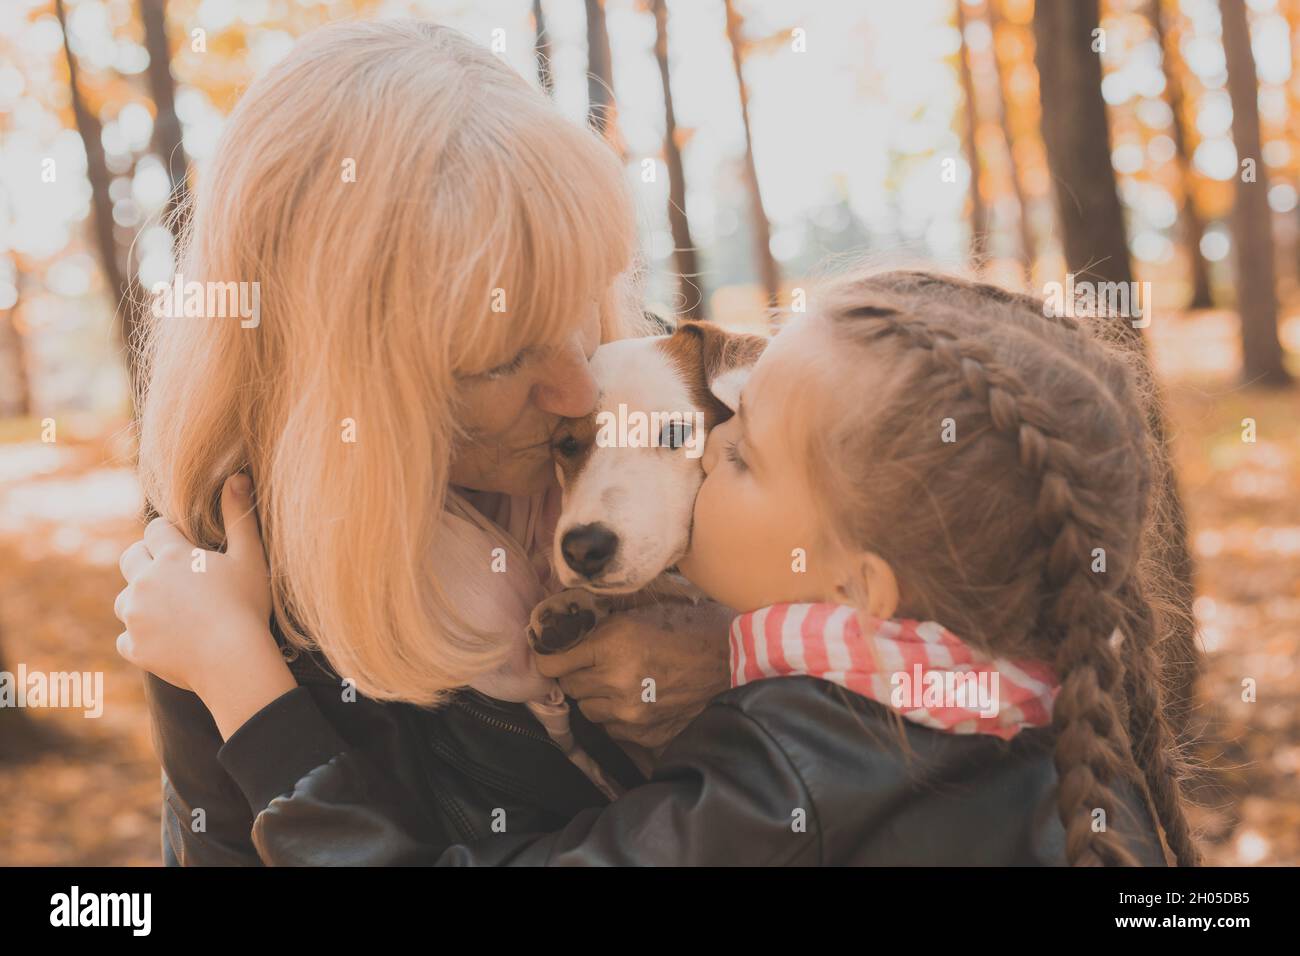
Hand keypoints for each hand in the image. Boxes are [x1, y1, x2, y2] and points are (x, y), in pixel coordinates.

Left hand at [115, 474, 294, 738]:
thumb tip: (237, 475)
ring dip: (141, 599)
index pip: (155, 530)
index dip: (170, 536)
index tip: (187, 547)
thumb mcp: (250, 558)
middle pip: (130, 558)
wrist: (233, 661)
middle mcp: (145, 581)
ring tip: (171, 610)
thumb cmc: (246, 606)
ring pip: (125, 599)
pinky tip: (166, 640)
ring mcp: (135, 616)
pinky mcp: (134, 646)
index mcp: (172, 556)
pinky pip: (126, 637)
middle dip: (147, 561)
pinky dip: (142, 637)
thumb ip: (238, 516)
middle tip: (175, 576)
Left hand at [535, 600, 732, 750]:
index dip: (549, 659)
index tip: (550, 658)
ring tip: (618, 683)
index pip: (554, 663)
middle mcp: (615, 682)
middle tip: (594, 666)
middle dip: (578, 676)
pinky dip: (617, 716)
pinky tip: (636, 700)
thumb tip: (561, 635)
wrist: (725, 663)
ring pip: (589, 710)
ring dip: (596, 698)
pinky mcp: (643, 733)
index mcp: (610, 646)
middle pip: (570, 687)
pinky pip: (612, 728)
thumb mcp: (635, 617)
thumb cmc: (681, 632)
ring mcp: (629, 713)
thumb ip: (597, 628)